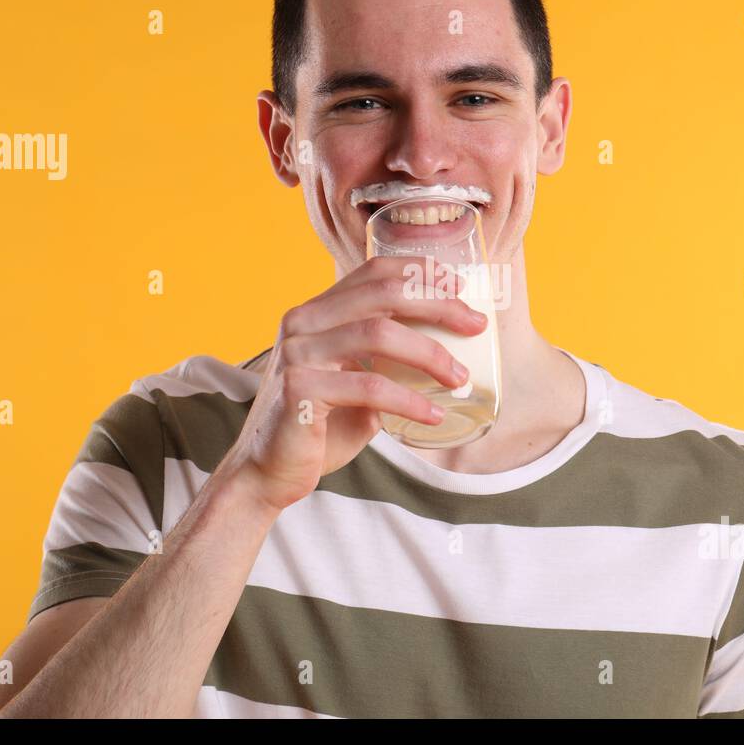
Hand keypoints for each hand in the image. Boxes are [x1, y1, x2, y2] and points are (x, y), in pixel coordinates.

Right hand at [215, 255, 488, 512]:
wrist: (268, 472)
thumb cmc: (319, 428)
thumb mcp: (355, 381)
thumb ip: (385, 361)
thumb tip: (450, 354)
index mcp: (316, 313)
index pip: (373, 272)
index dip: (420, 272)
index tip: (459, 287)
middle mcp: (303, 322)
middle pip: (382, 294)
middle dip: (438, 304)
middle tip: (475, 325)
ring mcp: (298, 353)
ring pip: (379, 334)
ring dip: (430, 354)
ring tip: (459, 378)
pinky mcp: (300, 389)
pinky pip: (368, 386)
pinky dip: (409, 401)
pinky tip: (433, 415)